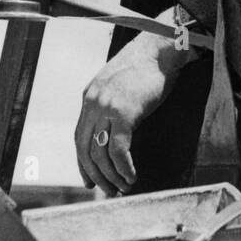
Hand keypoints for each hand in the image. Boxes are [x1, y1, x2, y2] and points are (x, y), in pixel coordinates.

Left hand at [75, 30, 194, 194]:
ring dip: (112, 176)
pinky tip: (131, 177)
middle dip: (96, 176)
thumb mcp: (121, 85)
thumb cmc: (148, 67)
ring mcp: (106, 107)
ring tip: (125, 188)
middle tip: (110, 191)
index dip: (83, 163)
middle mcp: (93, 102)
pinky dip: (124, 168)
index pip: (79, 138)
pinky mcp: (124, 112)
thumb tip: (113, 129)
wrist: (161, 48)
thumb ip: (112, 104)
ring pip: (101, 153)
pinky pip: (118, 150)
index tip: (91, 181)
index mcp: (90, 97)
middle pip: (85, 149)